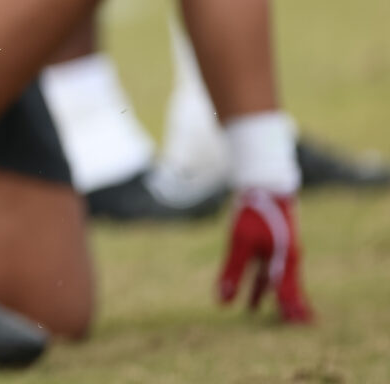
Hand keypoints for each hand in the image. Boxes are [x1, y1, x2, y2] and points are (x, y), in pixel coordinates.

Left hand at [217, 188, 312, 322]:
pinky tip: (255, 283)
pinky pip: (269, 266)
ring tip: (251, 308)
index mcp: (285, 262)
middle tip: (280, 327)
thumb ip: (233, 273)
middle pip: (284, 289)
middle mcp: (288, 257)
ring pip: (273, 278)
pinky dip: (262, 279)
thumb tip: (223, 302)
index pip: (287, 296)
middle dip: (279, 307)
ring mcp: (282, 248)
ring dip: (262, 293)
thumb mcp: (240, 244)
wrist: (265, 185)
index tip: (290, 329)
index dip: (287, 312)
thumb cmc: (254, 214)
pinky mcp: (273, 240)